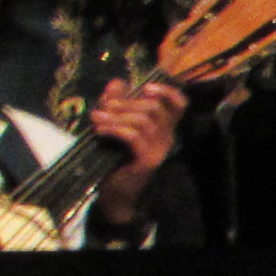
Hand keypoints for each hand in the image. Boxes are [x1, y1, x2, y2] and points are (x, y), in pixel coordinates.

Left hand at [88, 76, 189, 226]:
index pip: (179, 105)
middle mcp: (167, 137)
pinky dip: (115, 130)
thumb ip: (117, 103)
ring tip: (96, 119)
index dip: (167, 92)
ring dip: (116, 116)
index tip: (145, 87)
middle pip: (154, 108)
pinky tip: (100, 131)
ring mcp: (158, 150)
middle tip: (103, 108)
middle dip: (125, 103)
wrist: (116, 194)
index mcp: (163, 128)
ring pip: (144, 121)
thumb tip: (117, 82)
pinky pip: (134, 137)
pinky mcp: (147, 161)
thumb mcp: (115, 125)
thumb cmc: (116, 159)